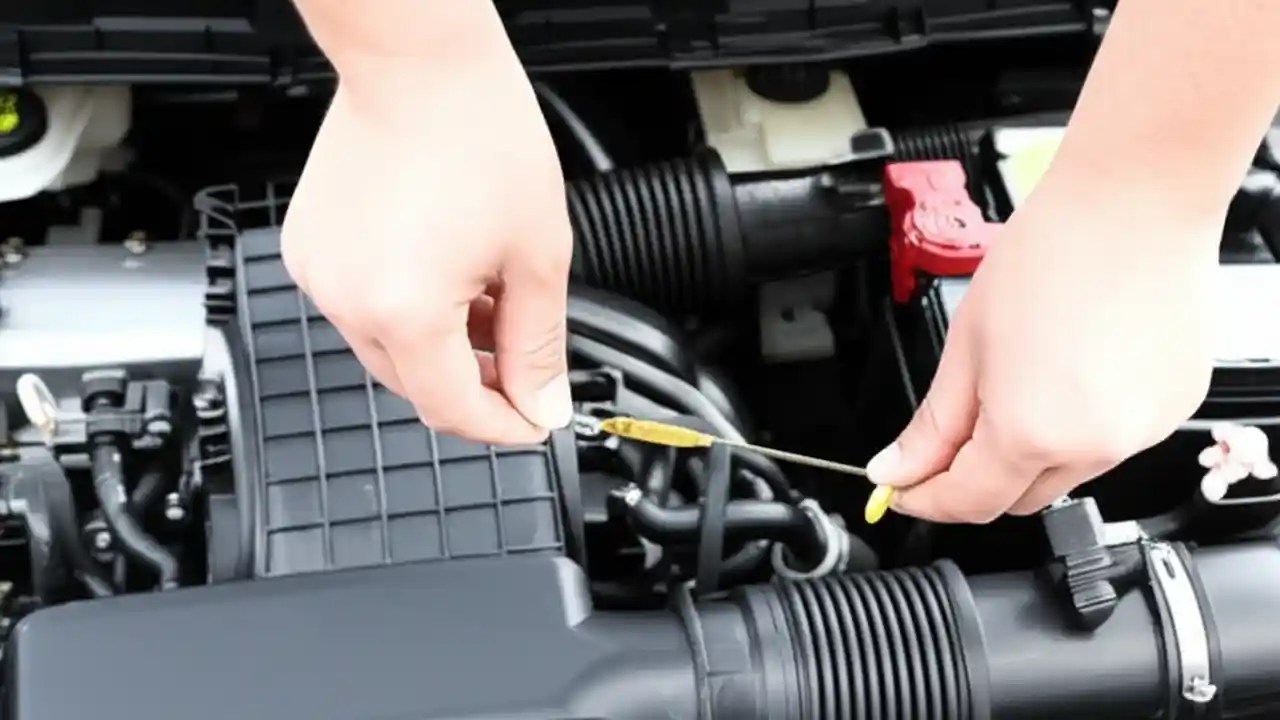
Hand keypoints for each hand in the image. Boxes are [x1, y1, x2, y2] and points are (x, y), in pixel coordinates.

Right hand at [280, 48, 573, 444]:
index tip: (533, 420)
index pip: (454, 410)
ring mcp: (320, 274)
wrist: (420, 61)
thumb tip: (542, 403)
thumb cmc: (479, 134)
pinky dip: (407, 311)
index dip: (502, 425)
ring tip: (489, 301)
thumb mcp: (536, 255)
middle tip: (523, 360)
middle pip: (418, 386)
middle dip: (477, 384)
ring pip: (389, 350)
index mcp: (406, 311)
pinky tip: (447, 276)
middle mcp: (348, 301)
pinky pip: (362, 308)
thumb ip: (539, 345)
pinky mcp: (309, 249)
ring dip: (443, 347)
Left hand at [866, 172, 1220, 521]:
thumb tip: (898, 470)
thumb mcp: (966, 346)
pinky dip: (1081, 424)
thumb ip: (932, 425)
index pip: (967, 503)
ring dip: (1030, 451)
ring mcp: (1141, 433)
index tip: (902, 488)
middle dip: (975, 477)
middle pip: (1017, 498)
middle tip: (949, 435)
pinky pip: (1111, 441)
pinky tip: (1070, 372)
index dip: (925, 499)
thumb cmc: (1052, 256)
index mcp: (1030, 434)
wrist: (1135, 204)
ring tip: (1021, 379)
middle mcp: (1094, 447)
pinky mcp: (1173, 411)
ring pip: (1066, 472)